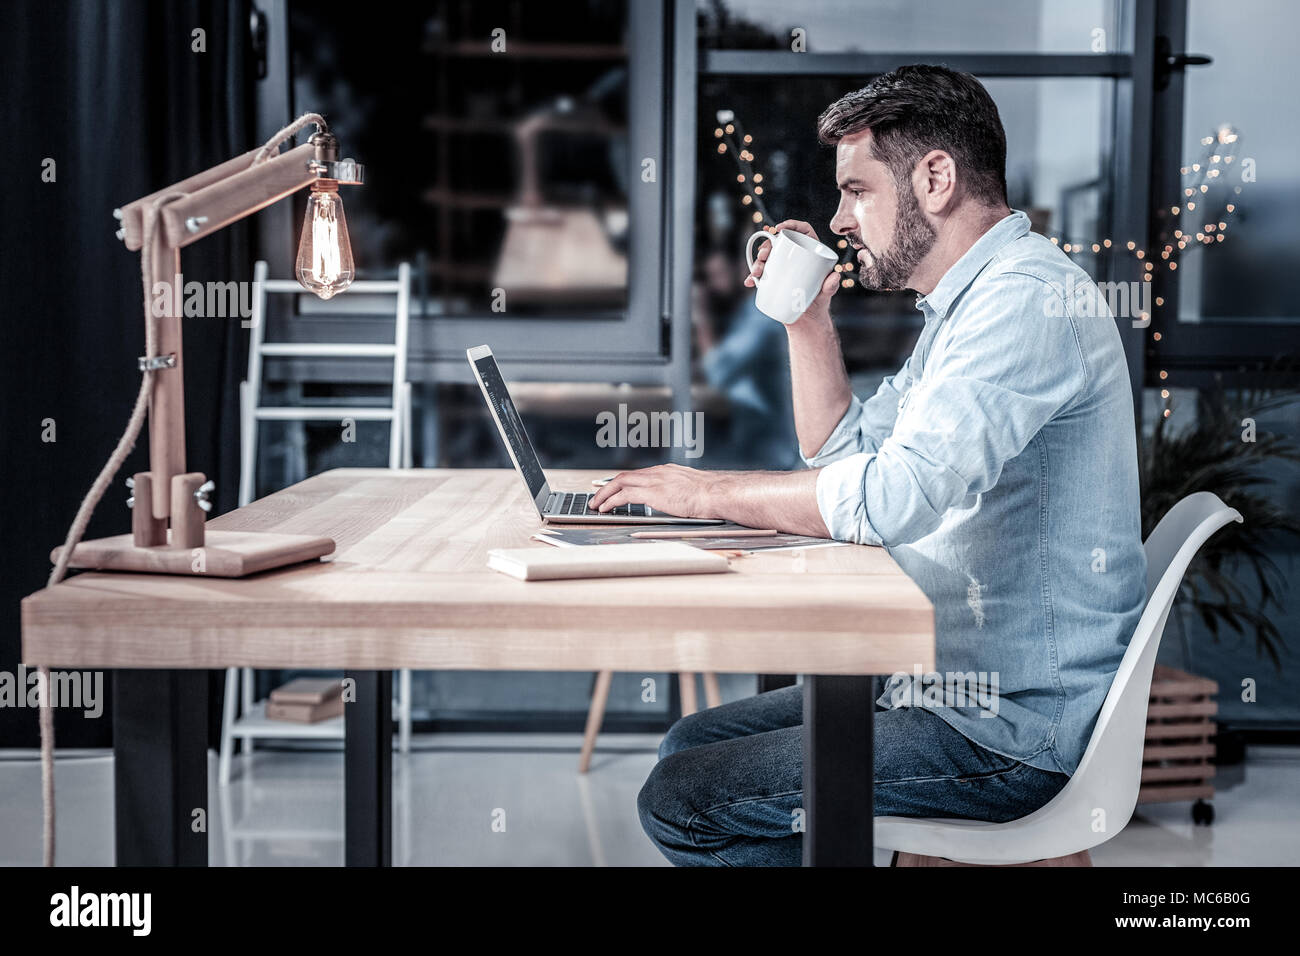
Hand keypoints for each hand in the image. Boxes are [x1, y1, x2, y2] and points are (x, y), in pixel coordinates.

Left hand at [587, 464, 728, 518]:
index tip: (613, 489)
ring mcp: (654, 481)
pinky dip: (611, 501)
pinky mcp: (652, 493)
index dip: (622, 482)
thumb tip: (679, 501)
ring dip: (604, 494)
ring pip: (620, 482)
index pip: (638, 475)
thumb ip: (681, 492)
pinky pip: (624, 495)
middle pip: (624, 476)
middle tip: (598, 497)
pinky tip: (605, 508)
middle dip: (608, 487)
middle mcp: (658, 472)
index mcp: (666, 472)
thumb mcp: (692, 489)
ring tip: (596, 504)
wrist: (716, 493)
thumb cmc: (710, 495)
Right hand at [743, 219, 839, 325]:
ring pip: (768, 258)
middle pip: (779, 243)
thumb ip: (832, 286)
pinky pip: (761, 274)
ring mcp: (782, 268)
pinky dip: (753, 277)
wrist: (806, 321)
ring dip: (757, 262)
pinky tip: (749, 281)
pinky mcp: (773, 279)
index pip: (803, 231)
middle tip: (763, 256)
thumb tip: (835, 276)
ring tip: (756, 273)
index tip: (779, 228)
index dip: (792, 225)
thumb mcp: (826, 295)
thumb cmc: (819, 304)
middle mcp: (795, 257)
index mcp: (810, 252)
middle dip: (766, 246)